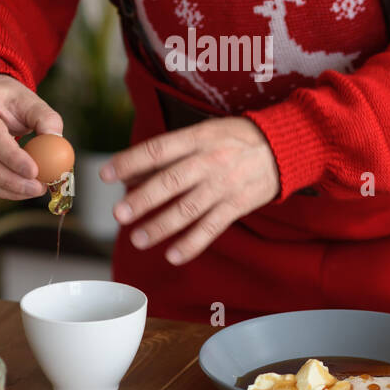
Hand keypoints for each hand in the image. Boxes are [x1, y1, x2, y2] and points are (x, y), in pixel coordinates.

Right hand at [0, 74, 63, 200]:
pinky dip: (1, 190)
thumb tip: (56, 141)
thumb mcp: (29, 100)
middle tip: (37, 187)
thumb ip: (45, 118)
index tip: (34, 171)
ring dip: (8, 189)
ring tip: (34, 190)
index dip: (12, 157)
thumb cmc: (9, 100)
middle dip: (11, 180)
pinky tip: (21, 191)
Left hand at [103, 117, 279, 264]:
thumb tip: (130, 174)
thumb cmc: (234, 139)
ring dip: (162, 226)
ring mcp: (224, 184)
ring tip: (138, 239)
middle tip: (119, 213)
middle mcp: (209, 160)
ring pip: (189, 208)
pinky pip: (212, 227)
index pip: (158, 150)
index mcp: (197, 138)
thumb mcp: (202, 133)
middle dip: (144, 199)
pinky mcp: (237, 204)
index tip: (106, 175)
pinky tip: (173, 256)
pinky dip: (193, 243)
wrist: (283, 147)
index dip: (130, 162)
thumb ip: (169, 153)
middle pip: (172, 181)